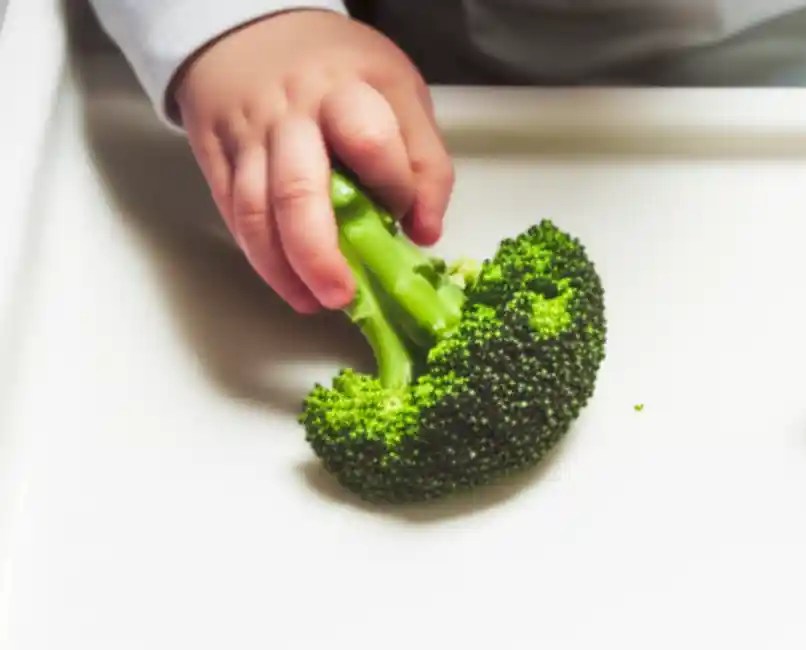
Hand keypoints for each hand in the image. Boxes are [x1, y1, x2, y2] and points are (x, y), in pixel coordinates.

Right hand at [171, 9, 454, 312]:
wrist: (249, 31)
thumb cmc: (337, 66)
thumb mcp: (398, 90)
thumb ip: (422, 158)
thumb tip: (426, 230)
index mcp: (347, 88)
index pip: (372, 144)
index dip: (396, 188)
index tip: (406, 213)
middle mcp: (292, 114)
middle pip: (299, 190)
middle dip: (320, 253)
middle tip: (344, 295)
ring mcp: (249, 137)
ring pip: (256, 211)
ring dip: (284, 267)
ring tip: (315, 301)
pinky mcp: (218, 157)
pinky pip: (234, 213)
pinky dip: (260, 255)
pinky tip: (288, 282)